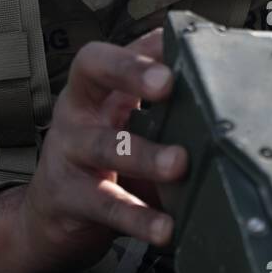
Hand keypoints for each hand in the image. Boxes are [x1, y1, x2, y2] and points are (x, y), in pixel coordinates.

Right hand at [16, 29, 187, 272]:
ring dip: (145, 154)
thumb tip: (225, 92)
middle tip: (168, 83)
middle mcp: (77, 111)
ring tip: (179, 163)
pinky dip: (138, 217)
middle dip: (130, 72)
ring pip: (104, 145)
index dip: (139, 47)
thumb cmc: (99, 163)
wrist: (46, 218)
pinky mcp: (68, 198)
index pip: (111, 51)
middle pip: (93, 73)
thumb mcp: (122, 127)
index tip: (174, 46)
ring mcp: (68, 153)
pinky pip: (106, 204)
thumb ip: (160, 109)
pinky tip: (165, 227)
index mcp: (94, 90)